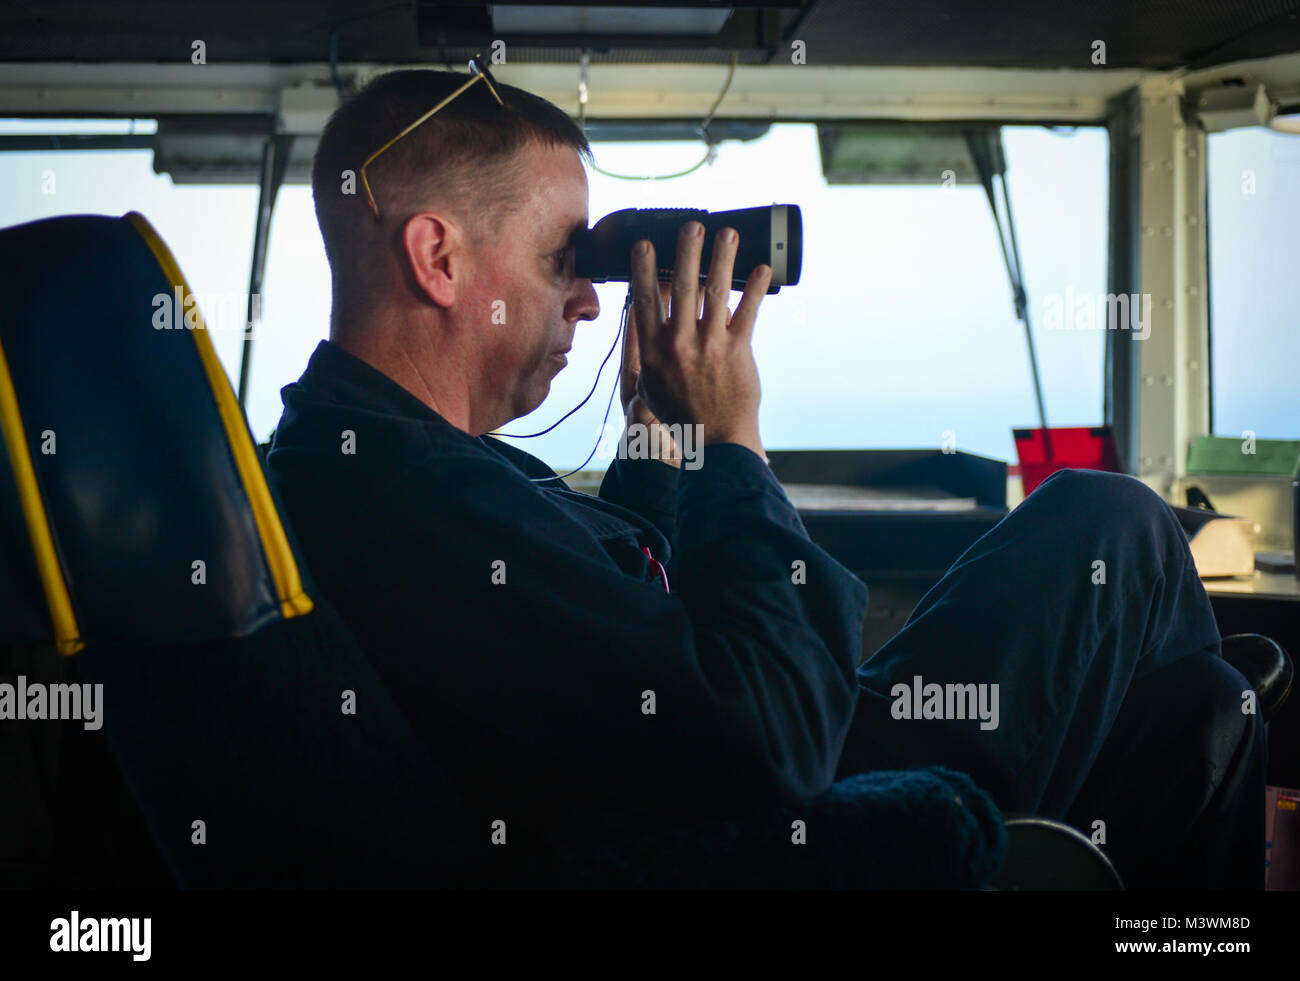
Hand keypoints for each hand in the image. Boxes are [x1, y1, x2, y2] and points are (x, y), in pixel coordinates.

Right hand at [629, 221, 769, 460]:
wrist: (715, 440)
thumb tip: (642, 316)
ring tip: (727, 233)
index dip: (645, 270)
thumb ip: (646, 349)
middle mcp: (679, 343)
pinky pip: (747, 312)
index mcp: (653, 351)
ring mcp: (709, 346)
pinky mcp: (737, 351)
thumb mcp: (650, 384)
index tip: (644, 244)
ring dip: (723, 259)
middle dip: (687, 252)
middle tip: (691, 226)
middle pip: (682, 288)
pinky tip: (763, 269)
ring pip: (716, 292)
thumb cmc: (682, 414)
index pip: (647, 301)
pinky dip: (756, 288)